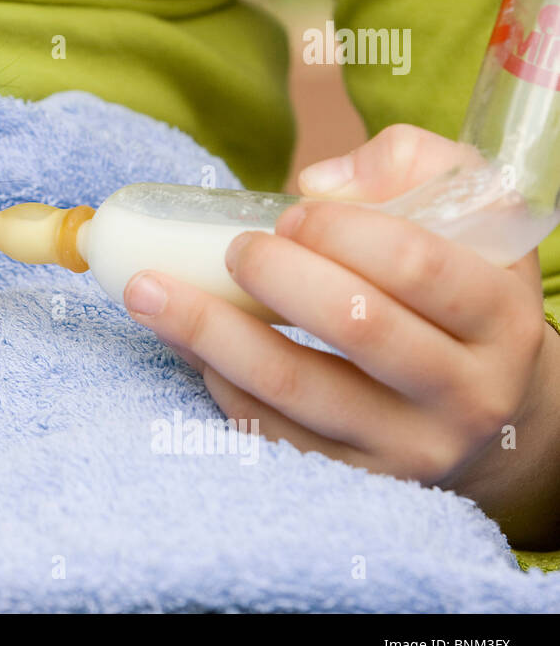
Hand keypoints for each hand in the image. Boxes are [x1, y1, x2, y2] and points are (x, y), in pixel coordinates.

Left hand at [124, 124, 559, 548]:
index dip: (344, 232)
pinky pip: (267, 427)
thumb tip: (315, 183)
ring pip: (293, 385)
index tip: (291, 213)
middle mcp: (464, 392)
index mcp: (499, 317)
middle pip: (357, 327)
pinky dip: (215, 375)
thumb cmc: (460, 291)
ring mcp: (407, 445)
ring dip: (208, 331)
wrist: (494, 408)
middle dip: (276, 277)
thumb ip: (409, 168)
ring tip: (146, 290)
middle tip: (233, 247)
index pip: (418, 266)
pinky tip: (182, 338)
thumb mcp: (469, 217)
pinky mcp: (353, 477)